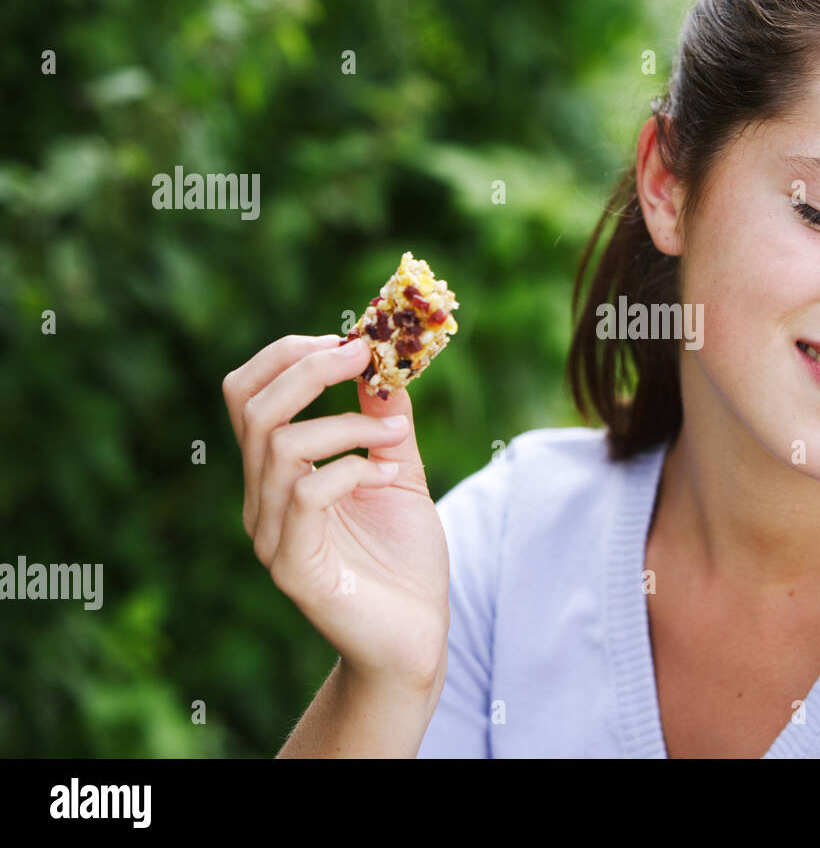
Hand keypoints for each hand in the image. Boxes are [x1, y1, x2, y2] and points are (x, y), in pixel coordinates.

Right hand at [222, 334, 450, 695]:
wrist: (414, 639)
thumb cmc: (403, 560)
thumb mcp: (399, 473)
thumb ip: (387, 422)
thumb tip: (383, 364)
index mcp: (278, 472)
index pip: (248, 393)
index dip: (289, 355)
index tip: (348, 339)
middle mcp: (262, 499)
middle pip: (251, 407)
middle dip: (308, 368)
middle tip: (363, 356)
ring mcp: (272, 534)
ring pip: (278, 447)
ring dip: (347, 423)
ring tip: (395, 434)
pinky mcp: (294, 567)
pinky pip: (306, 495)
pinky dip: (351, 469)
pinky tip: (386, 477)